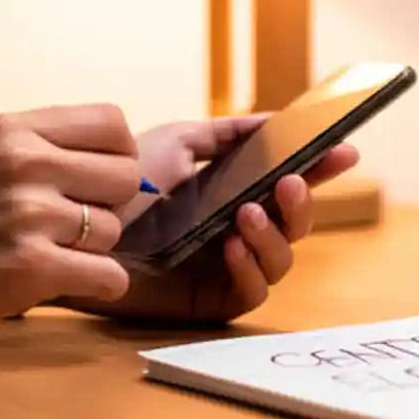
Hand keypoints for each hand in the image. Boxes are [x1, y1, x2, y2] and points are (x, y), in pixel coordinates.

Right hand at [0, 105, 142, 381]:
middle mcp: (23, 162)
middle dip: (107, 206)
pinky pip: (110, 275)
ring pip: (113, 230)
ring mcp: (28, 213)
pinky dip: (97, 287)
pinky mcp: (31, 266)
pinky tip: (61, 285)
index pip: (111, 123)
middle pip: (125, 176)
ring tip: (41, 256)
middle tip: (68, 227)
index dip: (115, 156)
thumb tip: (116, 160)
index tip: (96, 182)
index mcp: (9, 130)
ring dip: (88, 251)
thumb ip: (37, 151)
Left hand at [57, 116, 357, 323]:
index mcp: (238, 195)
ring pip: (282, 261)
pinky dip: (250, 269)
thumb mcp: (178, 142)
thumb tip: (279, 118)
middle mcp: (240, 232)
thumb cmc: (121, 184)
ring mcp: (227, 268)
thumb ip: (229, 132)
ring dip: (274, 236)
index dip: (322, 168)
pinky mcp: (208, 301)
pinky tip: (231, 247)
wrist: (74, 223)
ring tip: (246, 214)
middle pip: (296, 226)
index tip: (344, 150)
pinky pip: (251, 293)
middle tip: (289, 184)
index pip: (291, 183)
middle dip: (303, 204)